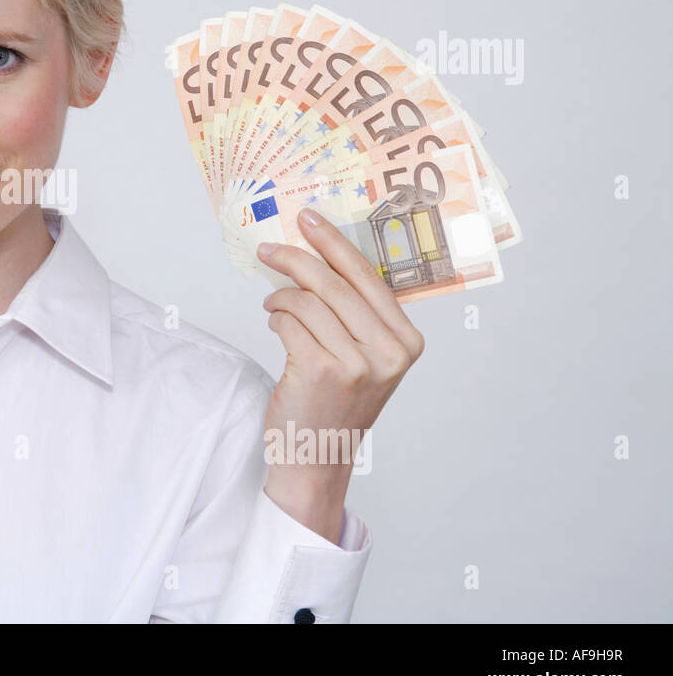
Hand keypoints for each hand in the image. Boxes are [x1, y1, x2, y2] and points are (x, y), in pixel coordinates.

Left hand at [256, 207, 425, 542]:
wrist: (317, 455)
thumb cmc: (335, 401)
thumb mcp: (364, 356)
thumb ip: (355, 313)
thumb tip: (317, 257)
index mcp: (406, 341)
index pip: (368, 277)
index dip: (335, 244)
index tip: (309, 219)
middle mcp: (389, 352)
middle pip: (335, 283)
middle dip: (297, 259)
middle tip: (269, 249)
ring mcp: (358, 363)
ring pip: (307, 301)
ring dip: (280, 297)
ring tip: (273, 304)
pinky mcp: (322, 371)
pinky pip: (289, 323)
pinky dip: (276, 319)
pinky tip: (276, 325)